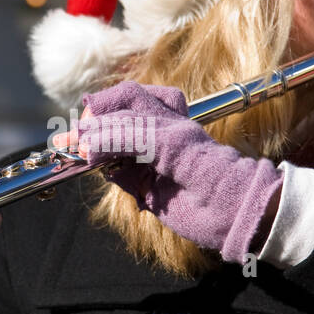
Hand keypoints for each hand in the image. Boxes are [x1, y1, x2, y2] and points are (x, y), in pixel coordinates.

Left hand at [52, 81, 282, 264]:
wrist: (245, 218)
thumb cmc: (206, 209)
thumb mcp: (154, 191)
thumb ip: (130, 174)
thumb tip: (101, 165)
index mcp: (172, 130)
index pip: (131, 105)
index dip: (99, 115)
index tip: (74, 137)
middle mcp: (177, 123)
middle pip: (130, 95)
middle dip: (94, 112)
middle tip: (67, 138)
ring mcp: (180, 130)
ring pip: (129, 112)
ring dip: (93, 129)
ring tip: (71, 145)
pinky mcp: (180, 145)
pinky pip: (137, 134)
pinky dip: (107, 141)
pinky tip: (89, 153)